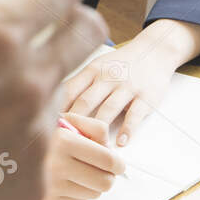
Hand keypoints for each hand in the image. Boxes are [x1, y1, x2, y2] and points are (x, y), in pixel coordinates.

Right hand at [39, 113, 124, 199]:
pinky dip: (77, 192)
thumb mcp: (65, 119)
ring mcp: (51, 186)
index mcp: (64, 141)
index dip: (118, 163)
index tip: (118, 163)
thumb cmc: (42, 133)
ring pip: (93, 194)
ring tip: (80, 171)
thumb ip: (92, 127)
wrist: (9, 151)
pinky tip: (66, 179)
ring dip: (92, 184)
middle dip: (108, 175)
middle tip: (102, 169)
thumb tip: (111, 148)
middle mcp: (57, 166)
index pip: (107, 160)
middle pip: (104, 182)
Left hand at [62, 20, 199, 144]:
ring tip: (88, 148)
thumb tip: (50, 104)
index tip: (44, 125)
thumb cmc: (121, 64)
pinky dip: (127, 130)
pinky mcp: (146, 97)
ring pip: (108, 109)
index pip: (69, 89)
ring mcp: (127, 86)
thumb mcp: (98, 66)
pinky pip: (135, 115)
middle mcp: (108, 77)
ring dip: (98, 130)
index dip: (55, 108)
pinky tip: (120, 143)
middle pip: (85, 102)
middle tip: (61, 142)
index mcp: (92, 70)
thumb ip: (79, 84)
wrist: (156, 51)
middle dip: (72, 122)